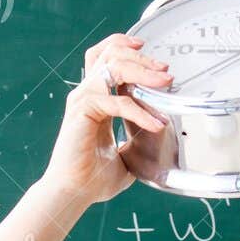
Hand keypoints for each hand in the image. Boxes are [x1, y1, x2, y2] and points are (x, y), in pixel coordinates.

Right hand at [41, 33, 171, 204]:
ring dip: (142, 72)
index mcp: (94, 99)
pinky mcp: (81, 112)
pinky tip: (155, 123)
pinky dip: (139, 110)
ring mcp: (82, 100)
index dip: (126, 47)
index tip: (154, 57)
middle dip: (142, 57)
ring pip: (112, 67)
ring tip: (165, 83)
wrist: (74, 193)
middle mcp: (85, 94)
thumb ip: (141, 138)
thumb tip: (164, 135)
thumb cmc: (94, 177)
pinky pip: (116, 101)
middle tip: (165, 70)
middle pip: (110, 54)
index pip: (105, 57)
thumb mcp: (128, 153)